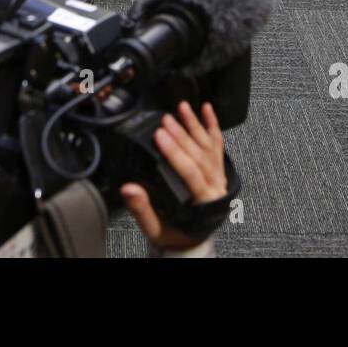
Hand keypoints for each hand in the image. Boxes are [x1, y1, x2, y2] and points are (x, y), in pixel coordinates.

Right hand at [120, 102, 227, 250]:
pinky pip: (217, 145)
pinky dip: (213, 126)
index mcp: (203, 203)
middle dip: (182, 135)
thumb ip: (142, 209)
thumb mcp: (155, 228)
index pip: (191, 173)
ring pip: (209, 147)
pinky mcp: (217, 169)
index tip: (159, 135)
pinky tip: (207, 110)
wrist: (191, 239)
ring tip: (182, 108)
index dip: (175, 153)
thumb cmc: (174, 233)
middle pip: (199, 156)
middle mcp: (215, 188)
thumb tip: (129, 189)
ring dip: (195, 125)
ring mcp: (218, 177)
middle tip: (166, 120)